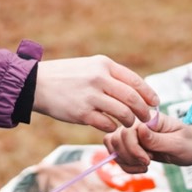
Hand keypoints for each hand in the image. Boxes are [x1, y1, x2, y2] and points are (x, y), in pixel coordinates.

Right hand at [31, 55, 158, 131]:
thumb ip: (110, 75)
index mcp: (103, 65)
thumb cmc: (65, 76)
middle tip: (147, 118)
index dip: (148, 94)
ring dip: (129, 121)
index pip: (135, 80)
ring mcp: (91, 96)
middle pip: (133, 98)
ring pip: (123, 113)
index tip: (155, 102)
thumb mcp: (89, 66)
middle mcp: (99, 78)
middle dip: (144, 111)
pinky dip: (112, 127)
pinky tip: (110, 126)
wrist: (36, 84)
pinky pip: (107, 124)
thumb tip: (134, 90)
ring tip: (128, 123)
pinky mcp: (82, 113)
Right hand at [103, 120, 191, 173]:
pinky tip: (140, 169)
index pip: (128, 130)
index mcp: (149, 119)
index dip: (134, 148)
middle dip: (129, 156)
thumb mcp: (178, 144)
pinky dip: (126, 166)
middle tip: (147, 163)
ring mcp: (134, 134)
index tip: (148, 161)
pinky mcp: (133, 145)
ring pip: (113, 146)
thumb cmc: (190, 143)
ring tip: (143, 167)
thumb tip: (140, 130)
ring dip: (125, 162)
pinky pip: (118, 154)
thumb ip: (158, 139)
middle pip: (116, 138)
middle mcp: (138, 124)